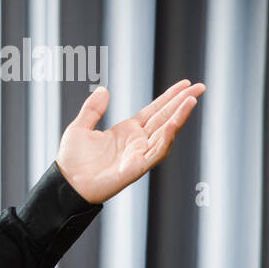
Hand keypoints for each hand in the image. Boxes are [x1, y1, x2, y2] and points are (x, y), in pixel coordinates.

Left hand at [54, 79, 204, 204]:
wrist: (68, 183)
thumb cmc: (73, 161)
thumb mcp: (81, 127)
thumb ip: (93, 109)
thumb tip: (104, 89)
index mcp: (128, 131)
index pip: (155, 110)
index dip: (170, 97)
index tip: (185, 84)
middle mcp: (138, 141)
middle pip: (166, 118)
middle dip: (183, 102)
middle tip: (200, 87)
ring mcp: (140, 154)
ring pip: (166, 132)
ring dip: (179, 116)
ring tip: (192, 100)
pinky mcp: (138, 167)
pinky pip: (156, 151)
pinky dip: (166, 138)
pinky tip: (173, 125)